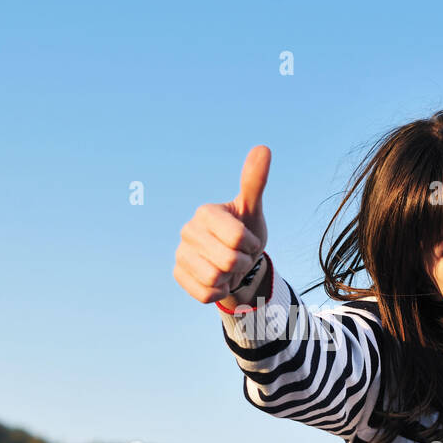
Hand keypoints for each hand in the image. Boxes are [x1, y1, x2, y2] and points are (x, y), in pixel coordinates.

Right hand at [174, 145, 270, 303]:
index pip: (238, 238)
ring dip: (230, 278)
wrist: (236, 261)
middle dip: (242, 263)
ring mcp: (180, 254)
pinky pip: (206, 294)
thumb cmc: (246, 231)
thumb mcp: (253, 209)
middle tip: (239, 256)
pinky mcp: (178, 275)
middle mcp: (188, 230)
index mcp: (206, 212)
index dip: (250, 245)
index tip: (248, 240)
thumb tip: (263, 148)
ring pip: (215, 279)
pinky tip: (218, 279)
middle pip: (228, 261)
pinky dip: (219, 291)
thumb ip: (255, 181)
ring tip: (228, 267)